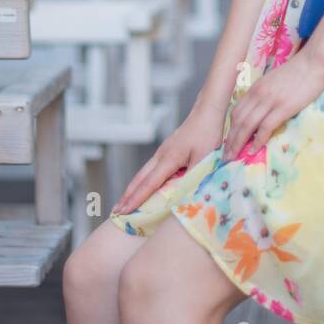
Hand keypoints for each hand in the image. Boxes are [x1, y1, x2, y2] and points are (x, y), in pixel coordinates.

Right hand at [110, 104, 224, 215]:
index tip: (124, 212)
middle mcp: (161, 155)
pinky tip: (144, 186)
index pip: (149, 184)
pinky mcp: (167, 150)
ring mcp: (163, 151)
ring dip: (133, 188)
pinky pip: (151, 169)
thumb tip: (185, 197)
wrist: (207, 111)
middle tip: (116, 211)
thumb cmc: (208, 133)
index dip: (136, 200)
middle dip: (127, 196)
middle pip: (139, 178)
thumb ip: (194, 179)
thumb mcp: (205, 159)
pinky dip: (143, 180)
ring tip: (124, 202)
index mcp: (169, 158)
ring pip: (144, 173)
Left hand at [221, 47, 323, 161]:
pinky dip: (258, 140)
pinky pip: (265, 127)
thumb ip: (265, 94)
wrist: (314, 62)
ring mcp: (270, 101)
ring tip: (233, 157)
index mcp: (256, 87)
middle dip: (230, 139)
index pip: (236, 111)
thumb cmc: (298, 71)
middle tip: (225, 155)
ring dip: (238, 143)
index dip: (230, 128)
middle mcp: (258, 94)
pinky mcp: (283, 107)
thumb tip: (261, 111)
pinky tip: (254, 150)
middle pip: (238, 120)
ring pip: (247, 125)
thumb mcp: (274, 81)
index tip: (227, 141)